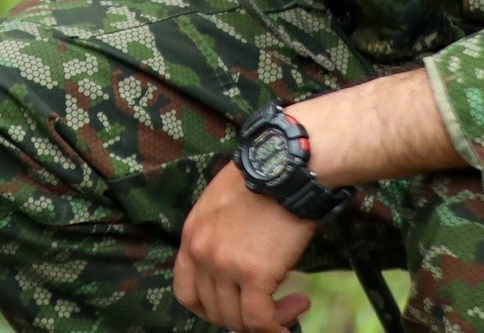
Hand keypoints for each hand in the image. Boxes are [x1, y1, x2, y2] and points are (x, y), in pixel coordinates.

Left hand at [173, 162, 316, 331]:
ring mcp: (224, 265)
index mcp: (191, 236)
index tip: (235, 308)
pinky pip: (260, 319)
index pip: (186, 293)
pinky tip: (297, 311)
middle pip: (214, 310)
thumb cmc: (263, 179)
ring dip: (266, 321)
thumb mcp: (223, 205)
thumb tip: (238, 264)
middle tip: (272, 308)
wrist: (285, 167)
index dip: (211, 309)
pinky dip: (277, 327)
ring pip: (238, 319)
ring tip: (292, 305)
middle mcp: (201, 253)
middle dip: (243, 317)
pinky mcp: (253, 273)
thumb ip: (220, 237)